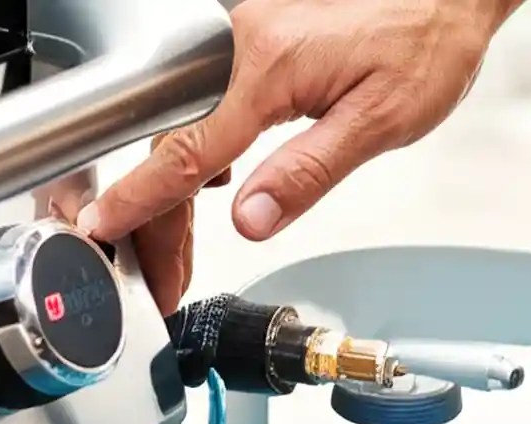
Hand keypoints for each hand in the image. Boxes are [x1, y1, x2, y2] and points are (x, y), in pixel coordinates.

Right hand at [77, 0, 524, 314]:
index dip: (141, 196)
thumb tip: (250, 220)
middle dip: (158, 217)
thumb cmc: (424, 42)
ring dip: (175, 193)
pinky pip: (206, 108)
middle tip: (160, 275)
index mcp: (268, 68)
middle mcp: (244, 46)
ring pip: (186, 129)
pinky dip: (197, 157)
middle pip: (175, 144)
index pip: (188, 148)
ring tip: (177, 252)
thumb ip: (306, 173)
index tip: (105, 225)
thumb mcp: (379, 122)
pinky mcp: (255, 45)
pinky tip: (209, 189)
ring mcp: (244, 41)